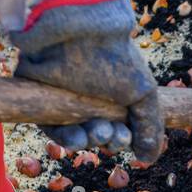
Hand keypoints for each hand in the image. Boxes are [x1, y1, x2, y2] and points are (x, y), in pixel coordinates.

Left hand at [4, 0, 163, 163]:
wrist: (81, 33)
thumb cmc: (115, 59)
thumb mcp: (144, 95)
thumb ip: (149, 127)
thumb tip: (147, 159)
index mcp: (113, 95)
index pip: (117, 128)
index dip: (121, 138)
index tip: (125, 135)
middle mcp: (89, 98)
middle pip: (97, 134)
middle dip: (107, 139)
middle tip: (111, 133)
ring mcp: (65, 99)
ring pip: (75, 135)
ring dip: (88, 142)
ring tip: (96, 133)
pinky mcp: (41, 99)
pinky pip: (52, 128)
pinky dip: (65, 138)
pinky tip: (78, 139)